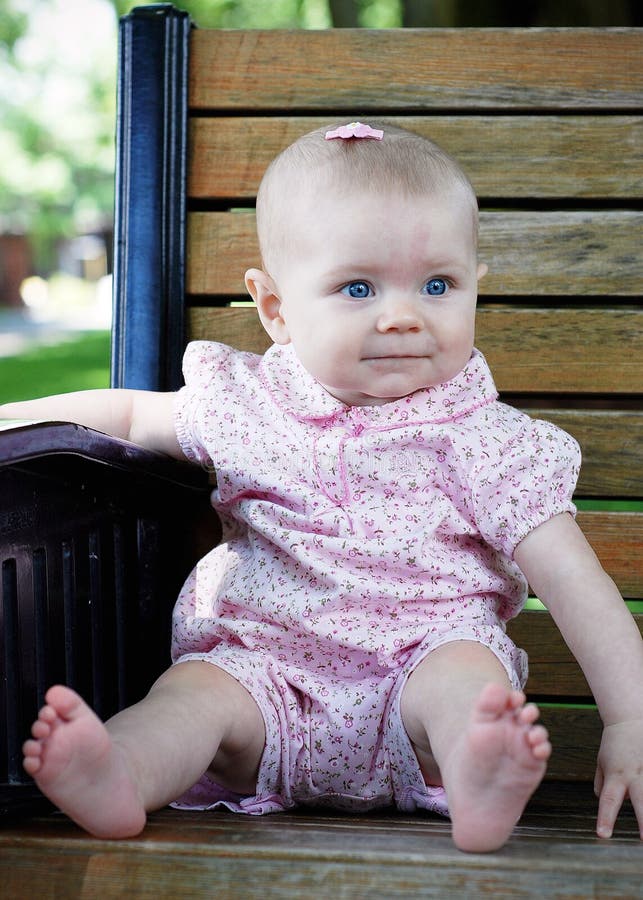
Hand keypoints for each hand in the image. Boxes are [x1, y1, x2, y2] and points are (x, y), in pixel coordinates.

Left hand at [594, 719, 642, 838]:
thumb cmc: (616, 743)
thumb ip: (601, 783)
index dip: (606, 818)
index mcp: (616, 775)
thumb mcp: (602, 761)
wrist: (632, 718)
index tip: (603, 835)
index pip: (608, 800)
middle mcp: (635, 774)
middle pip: (641, 801)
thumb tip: (601, 801)